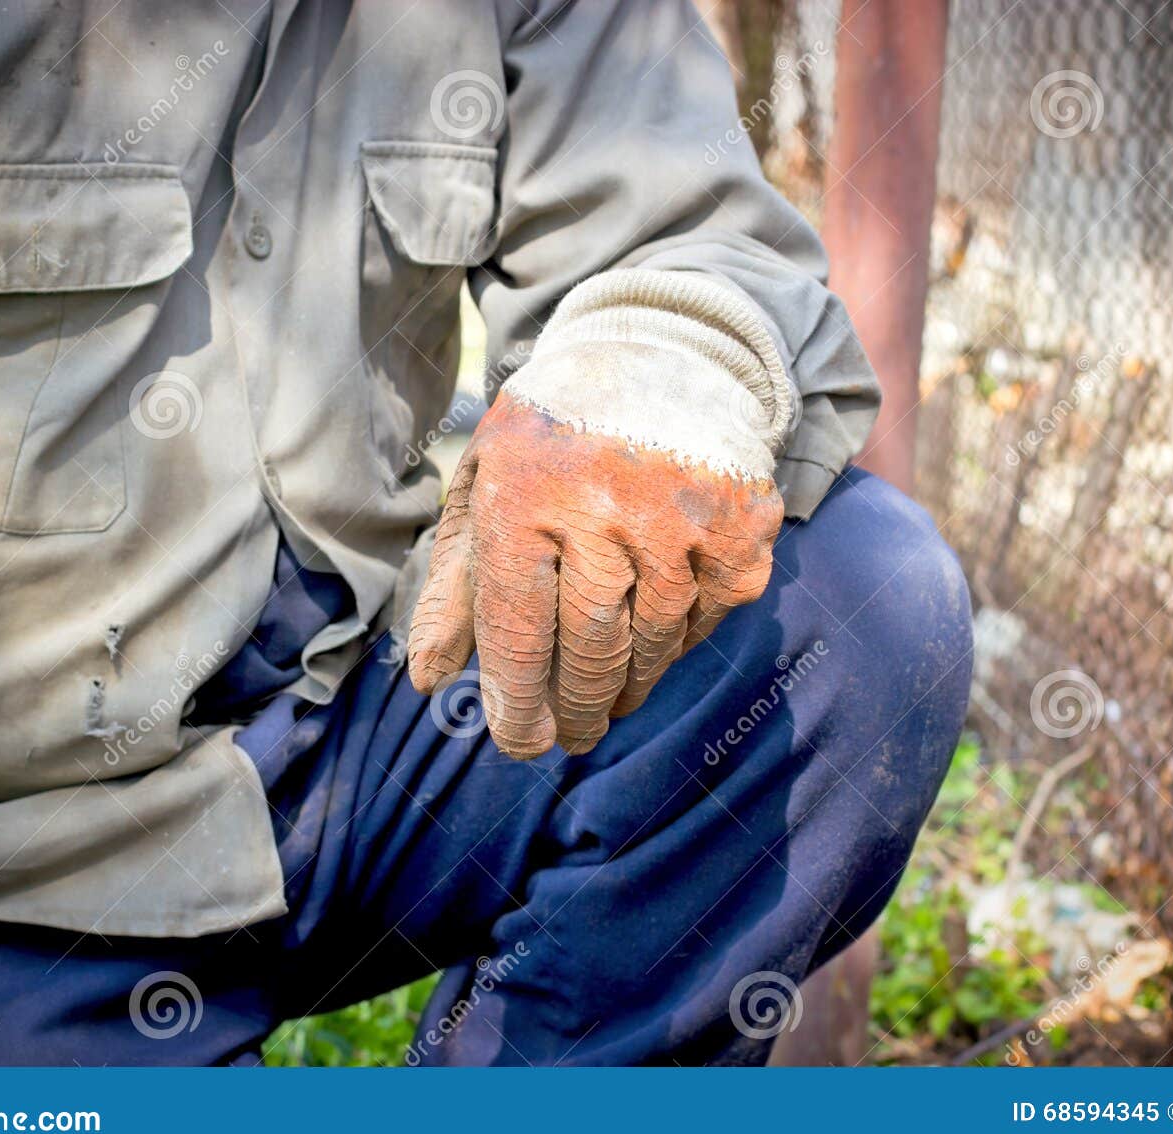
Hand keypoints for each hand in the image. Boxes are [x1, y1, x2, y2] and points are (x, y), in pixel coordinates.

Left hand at [407, 392, 783, 758]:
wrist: (666, 353)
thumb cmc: (555, 431)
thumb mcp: (486, 486)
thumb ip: (455, 584)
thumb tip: (429, 680)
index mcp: (528, 496)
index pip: (519, 633)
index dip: (518, 702)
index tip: (521, 741)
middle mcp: (608, 509)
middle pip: (590, 653)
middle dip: (576, 709)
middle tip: (572, 736)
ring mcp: (685, 522)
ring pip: (652, 647)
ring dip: (627, 686)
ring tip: (609, 699)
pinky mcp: (743, 532)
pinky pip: (704, 622)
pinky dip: (676, 644)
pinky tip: (654, 642)